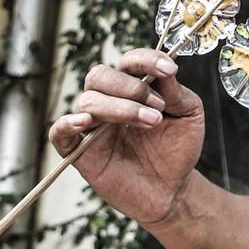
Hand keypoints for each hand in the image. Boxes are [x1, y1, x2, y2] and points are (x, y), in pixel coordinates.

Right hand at [48, 49, 204, 223]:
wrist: (172, 189)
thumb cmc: (177, 149)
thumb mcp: (189, 117)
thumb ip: (177, 93)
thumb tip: (166, 71)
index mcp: (135, 87)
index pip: (129, 62)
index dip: (145, 60)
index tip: (169, 70)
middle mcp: (110, 101)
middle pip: (100, 75)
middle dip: (131, 87)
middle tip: (158, 107)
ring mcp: (93, 125)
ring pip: (88, 100)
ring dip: (120, 108)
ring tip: (151, 122)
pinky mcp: (80, 151)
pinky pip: (60, 132)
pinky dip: (67, 123)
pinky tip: (86, 123)